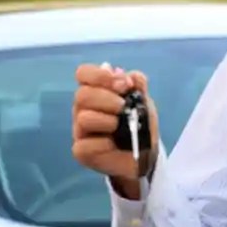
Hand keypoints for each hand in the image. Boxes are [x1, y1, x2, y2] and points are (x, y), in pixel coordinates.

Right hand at [72, 63, 160, 184]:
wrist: (147, 154)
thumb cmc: (139, 123)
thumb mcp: (143, 100)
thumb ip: (136, 84)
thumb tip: (122, 73)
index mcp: (94, 92)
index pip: (83, 73)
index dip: (99, 75)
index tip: (123, 85)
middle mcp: (83, 109)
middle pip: (82, 95)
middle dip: (107, 98)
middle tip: (123, 106)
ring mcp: (80, 131)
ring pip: (84, 118)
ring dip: (107, 121)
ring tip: (120, 126)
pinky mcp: (82, 151)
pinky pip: (86, 144)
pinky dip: (104, 143)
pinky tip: (114, 145)